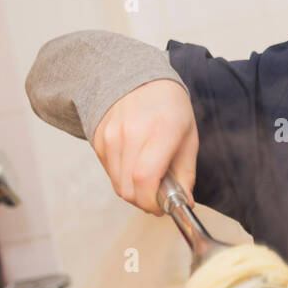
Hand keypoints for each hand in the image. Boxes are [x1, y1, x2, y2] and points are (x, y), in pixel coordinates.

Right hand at [92, 79, 197, 215]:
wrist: (141, 80)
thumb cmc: (171, 110)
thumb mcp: (189, 138)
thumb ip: (186, 174)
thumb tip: (184, 204)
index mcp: (161, 130)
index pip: (145, 178)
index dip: (151, 201)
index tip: (161, 207)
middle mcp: (132, 132)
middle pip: (128, 188)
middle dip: (144, 201)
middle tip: (157, 196)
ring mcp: (111, 135)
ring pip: (117, 184)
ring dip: (133, 190)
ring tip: (147, 177)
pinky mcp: (98, 139)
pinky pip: (109, 173)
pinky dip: (122, 177)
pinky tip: (134, 162)